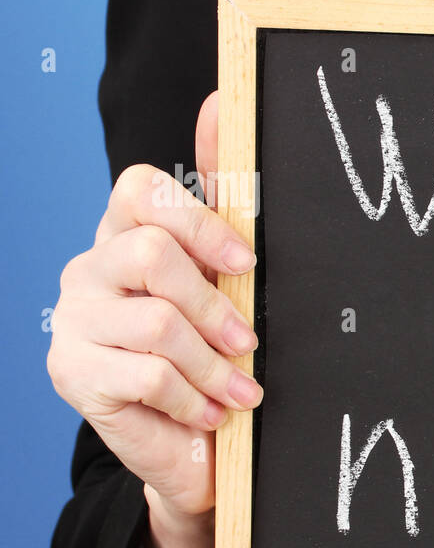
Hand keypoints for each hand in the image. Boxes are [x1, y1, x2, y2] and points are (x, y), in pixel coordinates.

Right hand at [47, 92, 257, 547]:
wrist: (196, 447)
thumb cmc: (219, 356)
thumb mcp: (233, 282)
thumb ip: (224, 203)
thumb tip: (222, 100)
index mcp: (127, 232)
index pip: (140, 189)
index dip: (198, 222)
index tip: (247, 261)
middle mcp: (90, 266)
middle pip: (151, 254)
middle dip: (216, 306)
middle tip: (249, 342)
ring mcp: (74, 319)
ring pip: (157, 322)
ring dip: (213, 365)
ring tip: (239, 391)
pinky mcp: (71, 371)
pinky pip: (147, 374)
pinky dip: (193, 397)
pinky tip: (208, 412)